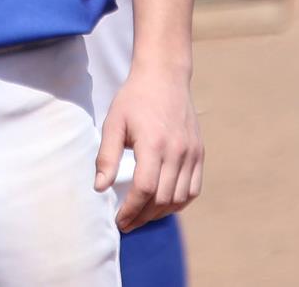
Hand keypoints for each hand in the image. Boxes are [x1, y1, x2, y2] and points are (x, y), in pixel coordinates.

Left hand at [96, 63, 203, 232]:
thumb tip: (100, 187)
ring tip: (142, 216)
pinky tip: (163, 205)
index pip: (145, 189)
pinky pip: (193, 189)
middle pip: (162, 198)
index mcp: (153, 143)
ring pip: (179, 198)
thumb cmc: (134, 99)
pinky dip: (179, 202)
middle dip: (142, 216)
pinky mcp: (199, 153)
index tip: (119, 220)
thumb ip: (107, 156)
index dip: (131, 210)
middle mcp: (177, 151)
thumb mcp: (114, 123)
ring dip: (160, 213)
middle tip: (126, 223)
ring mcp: (192, 153)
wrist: (165, 76)